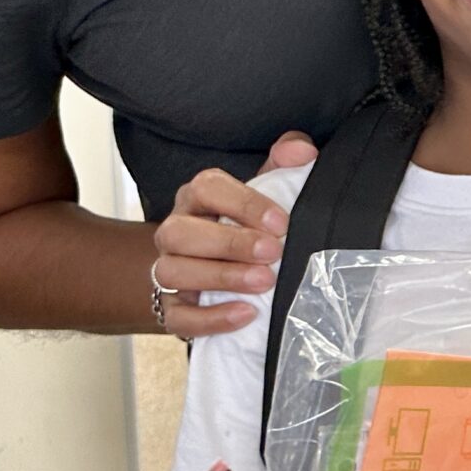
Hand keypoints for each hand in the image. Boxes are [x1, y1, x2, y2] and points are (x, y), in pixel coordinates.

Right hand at [149, 133, 314, 337]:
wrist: (219, 272)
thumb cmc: (247, 228)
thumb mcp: (267, 192)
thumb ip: (285, 166)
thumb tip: (302, 151)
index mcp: (197, 198)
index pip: (206, 188)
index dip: (243, 203)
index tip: (281, 222)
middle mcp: (175, 232)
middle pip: (181, 232)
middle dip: (229, 243)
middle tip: (272, 252)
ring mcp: (168, 271)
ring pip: (173, 272)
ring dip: (221, 277)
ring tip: (263, 283)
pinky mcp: (171, 309)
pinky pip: (178, 317)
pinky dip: (211, 319)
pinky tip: (246, 314)